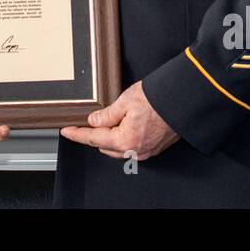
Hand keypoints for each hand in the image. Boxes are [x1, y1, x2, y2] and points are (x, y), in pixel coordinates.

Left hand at [60, 81, 178, 160]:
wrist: (183, 101)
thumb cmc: (157, 99)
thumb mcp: (125, 101)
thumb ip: (106, 115)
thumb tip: (94, 121)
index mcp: (125, 140)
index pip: (93, 138)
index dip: (77, 134)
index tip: (66, 131)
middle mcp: (136, 150)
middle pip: (104, 147)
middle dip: (94, 135)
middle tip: (85, 121)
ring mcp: (146, 151)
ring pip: (117, 149)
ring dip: (108, 138)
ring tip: (104, 122)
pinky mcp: (154, 147)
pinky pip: (131, 148)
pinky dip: (122, 139)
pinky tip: (122, 127)